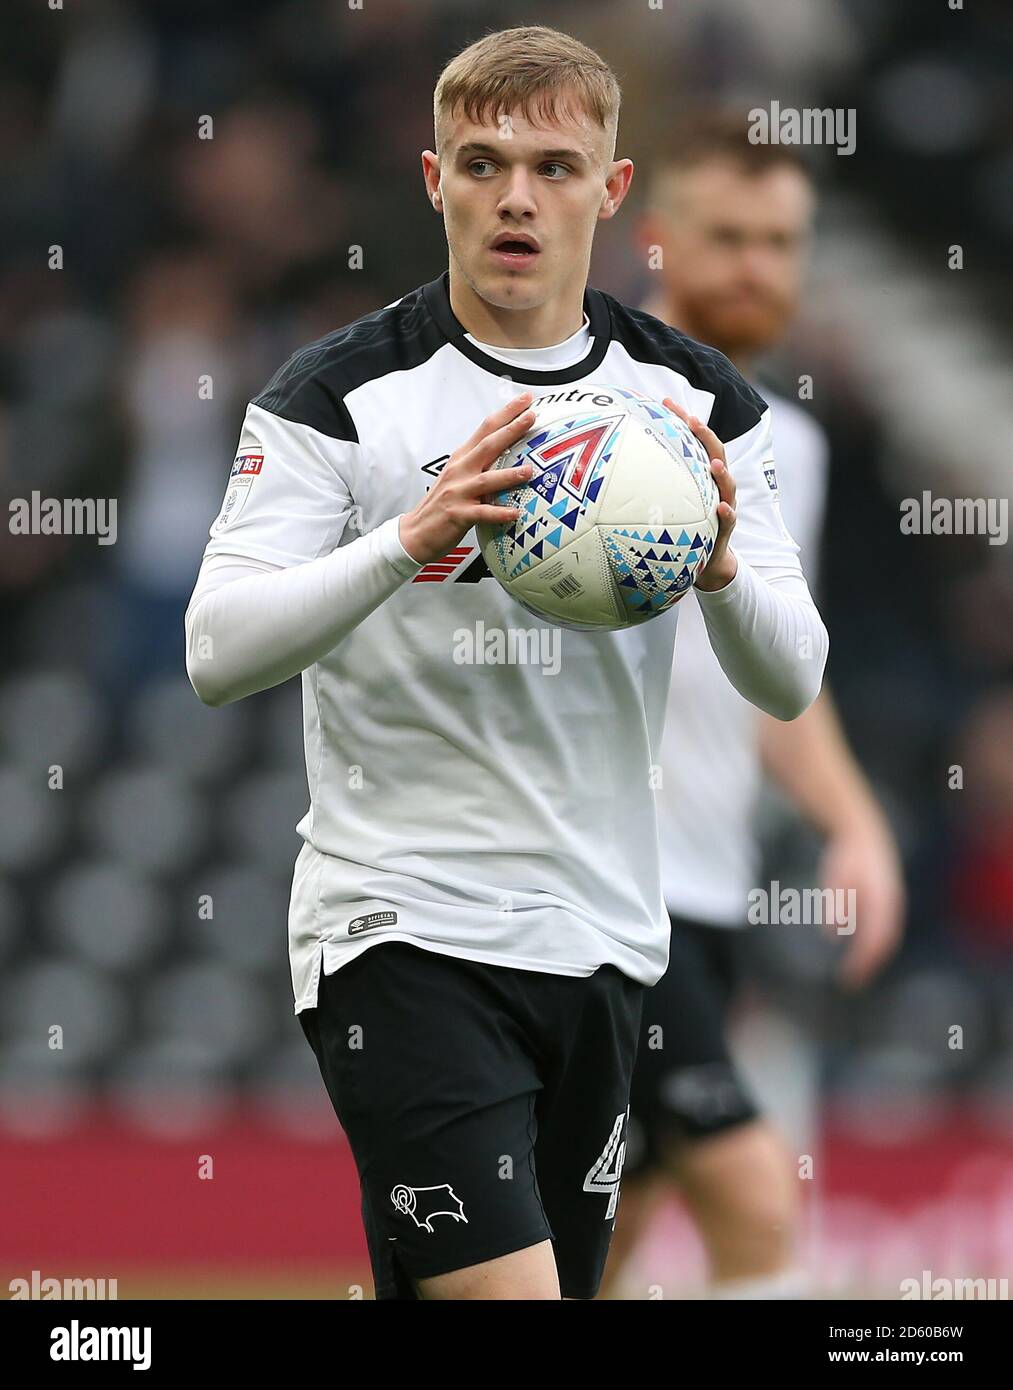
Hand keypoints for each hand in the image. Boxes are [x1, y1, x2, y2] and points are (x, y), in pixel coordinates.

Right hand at [399, 393, 536, 564]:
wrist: (416, 532)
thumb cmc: (442, 505)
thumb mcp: (460, 477)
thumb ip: (481, 464)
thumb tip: (509, 453)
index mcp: (461, 459)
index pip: (485, 429)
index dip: (506, 413)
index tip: (526, 400)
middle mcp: (459, 471)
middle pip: (487, 445)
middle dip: (510, 429)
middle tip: (532, 417)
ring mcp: (458, 492)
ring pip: (486, 480)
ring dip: (508, 474)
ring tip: (529, 470)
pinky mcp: (458, 515)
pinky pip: (482, 513)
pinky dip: (498, 513)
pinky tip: (514, 513)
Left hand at [661, 398, 737, 590]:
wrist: (705, 562)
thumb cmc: (681, 528)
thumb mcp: (667, 503)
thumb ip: (650, 484)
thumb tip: (611, 468)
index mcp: (701, 475)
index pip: (695, 441)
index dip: (683, 420)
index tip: (665, 402)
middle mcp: (716, 486)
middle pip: (716, 453)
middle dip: (705, 435)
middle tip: (693, 421)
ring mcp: (724, 505)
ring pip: (728, 485)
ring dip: (722, 473)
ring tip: (714, 463)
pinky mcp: (725, 529)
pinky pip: (729, 519)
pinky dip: (726, 512)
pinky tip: (720, 507)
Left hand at [820, 825, 905, 988]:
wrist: (863, 831)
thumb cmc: (847, 854)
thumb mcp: (837, 874)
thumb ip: (836, 901)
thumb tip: (833, 932)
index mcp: (882, 901)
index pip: (876, 941)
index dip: (863, 962)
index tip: (848, 979)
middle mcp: (891, 905)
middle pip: (883, 943)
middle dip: (869, 965)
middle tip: (851, 983)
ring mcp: (891, 903)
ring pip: (885, 937)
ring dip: (872, 957)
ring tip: (855, 974)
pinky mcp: (885, 901)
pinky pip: (882, 929)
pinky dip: (873, 944)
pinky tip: (859, 953)